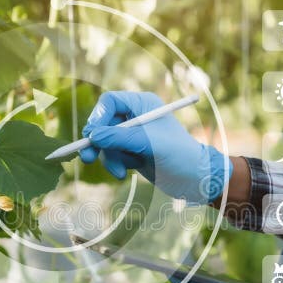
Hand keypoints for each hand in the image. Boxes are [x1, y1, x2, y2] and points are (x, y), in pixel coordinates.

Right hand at [79, 91, 231, 203]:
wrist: (196, 179)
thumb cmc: (179, 155)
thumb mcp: (148, 144)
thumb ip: (119, 138)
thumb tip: (92, 136)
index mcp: (143, 104)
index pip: (110, 102)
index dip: (98, 117)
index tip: (92, 136)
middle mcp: (136, 116)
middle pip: (103, 123)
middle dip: (96, 142)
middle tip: (87, 158)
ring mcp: (133, 135)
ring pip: (105, 143)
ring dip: (109, 158)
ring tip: (120, 172)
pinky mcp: (132, 152)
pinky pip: (112, 155)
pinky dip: (116, 164)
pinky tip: (127, 172)